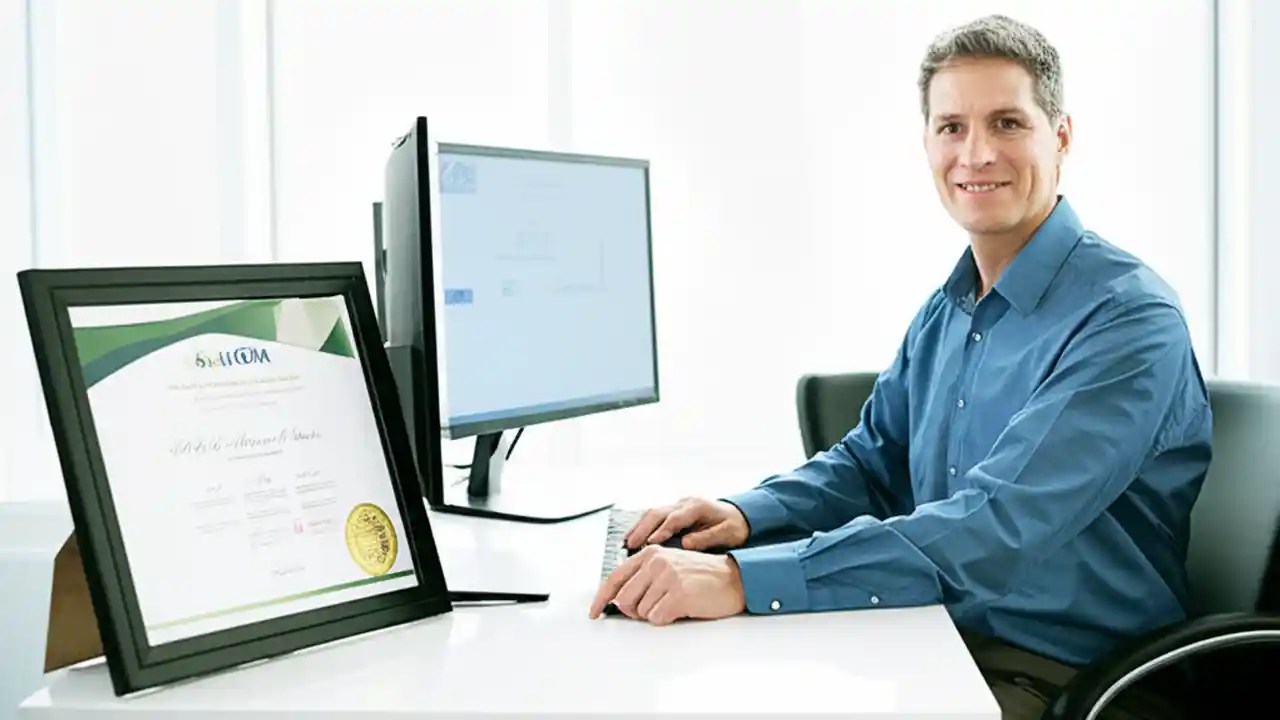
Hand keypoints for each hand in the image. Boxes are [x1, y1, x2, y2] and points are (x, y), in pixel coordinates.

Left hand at [588, 546, 745, 623]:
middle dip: (633, 611)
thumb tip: (619, 601)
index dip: (601, 598)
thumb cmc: (701, 576)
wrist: (733, 579)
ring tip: (674, 604)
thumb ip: (644, 578)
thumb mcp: (669, 566)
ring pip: (641, 612)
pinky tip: (681, 609)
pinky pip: (657, 619)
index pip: (615, 578)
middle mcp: (656, 562)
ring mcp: (667, 577)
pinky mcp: (678, 595)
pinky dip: (666, 620)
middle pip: (624, 599)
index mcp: (650, 554)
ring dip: (655, 614)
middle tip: (654, 609)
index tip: (594, 612)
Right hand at [624, 497, 748, 551]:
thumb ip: (707, 538)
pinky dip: (643, 526)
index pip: (675, 518)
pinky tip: (634, 538)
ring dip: (639, 527)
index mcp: (697, 506)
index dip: (662, 530)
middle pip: (658, 512)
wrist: (740, 515)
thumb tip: (686, 543)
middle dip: (643, 528)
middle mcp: (684, 503)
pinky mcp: (674, 511)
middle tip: (630, 544)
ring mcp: (678, 505)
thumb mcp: (728, 534)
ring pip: (653, 513)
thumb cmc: (734, 526)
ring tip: (627, 543)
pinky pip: (655, 517)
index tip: (651, 544)